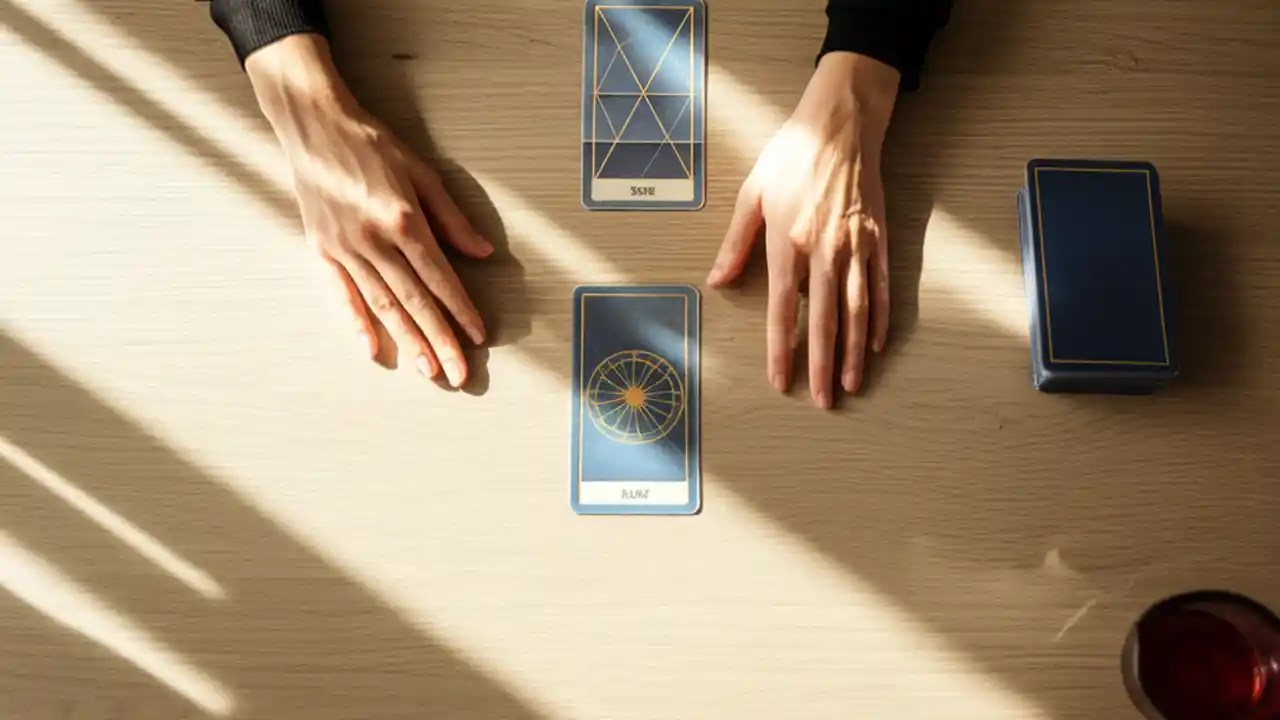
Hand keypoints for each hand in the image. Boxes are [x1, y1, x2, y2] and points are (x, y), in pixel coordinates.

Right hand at [246, 35, 490, 386]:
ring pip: (383, 304)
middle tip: (459, 375)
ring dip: (407, 341)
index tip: (479, 336)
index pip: (439, 277)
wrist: (314, 124)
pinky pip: (343, 293)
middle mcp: (374, 239)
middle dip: (440, 340)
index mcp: (403, 219)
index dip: (461, 309)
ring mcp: (345, 247)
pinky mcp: (322, 249)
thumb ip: (452, 218)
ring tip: (427, 371)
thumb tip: (482, 252)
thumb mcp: (422, 173)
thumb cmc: (372, 144)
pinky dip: (358, 322)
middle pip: (414, 301)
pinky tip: (373, 348)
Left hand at [708, 52, 898, 408]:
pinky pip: (882, 285)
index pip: (783, 309)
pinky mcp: (879, 237)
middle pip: (824, 319)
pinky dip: (881, 317)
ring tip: (851, 383)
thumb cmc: (791, 156)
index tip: (781, 382)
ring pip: (857, 309)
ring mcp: (856, 245)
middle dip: (821, 364)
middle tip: (824, 401)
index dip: (782, 349)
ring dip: (853, 351)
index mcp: (788, 242)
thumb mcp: (751, 194)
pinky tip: (876, 345)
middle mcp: (825, 250)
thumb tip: (717, 281)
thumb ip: (736, 242)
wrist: (840, 123)